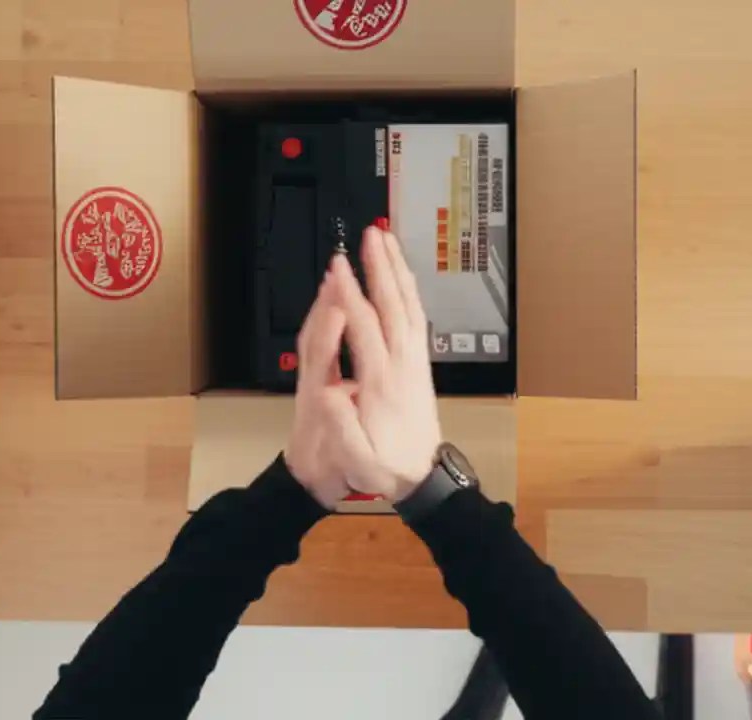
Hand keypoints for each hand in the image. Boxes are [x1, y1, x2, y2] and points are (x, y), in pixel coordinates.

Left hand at [283, 271, 370, 508]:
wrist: (308, 483)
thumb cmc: (328, 471)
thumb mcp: (339, 457)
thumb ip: (336, 425)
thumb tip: (331, 395)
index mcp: (320, 398)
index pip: (322, 358)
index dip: (329, 332)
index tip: (339, 307)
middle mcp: (314, 381)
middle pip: (317, 333)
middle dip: (329, 300)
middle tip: (340, 267)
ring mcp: (313, 378)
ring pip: (316, 332)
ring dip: (327, 302)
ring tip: (340, 273)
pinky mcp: (319, 378)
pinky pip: (321, 340)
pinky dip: (329, 317)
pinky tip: (340, 302)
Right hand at [331, 227, 442, 500]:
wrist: (423, 477)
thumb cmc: (387, 466)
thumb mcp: (359, 459)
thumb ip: (341, 427)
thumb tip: (327, 393)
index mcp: (382, 382)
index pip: (365, 329)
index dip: (349, 296)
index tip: (337, 269)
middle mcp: (403, 364)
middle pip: (392, 305)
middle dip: (380, 267)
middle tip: (371, 236)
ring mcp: (415, 360)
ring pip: (409, 305)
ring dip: (398, 271)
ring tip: (388, 242)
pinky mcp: (420, 362)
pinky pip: (416, 316)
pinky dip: (408, 289)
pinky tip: (401, 274)